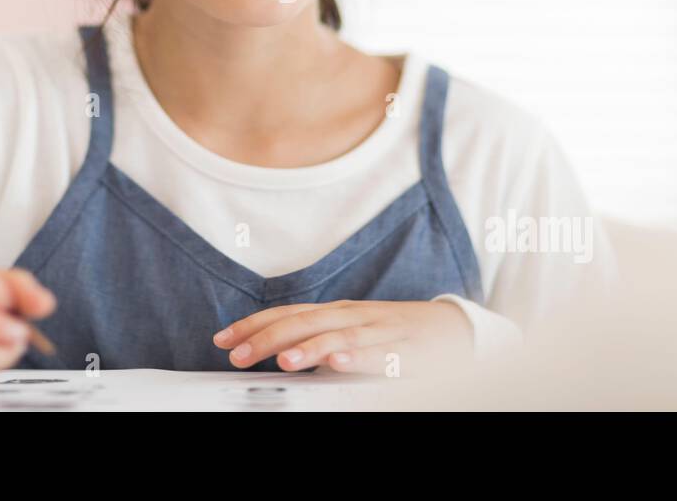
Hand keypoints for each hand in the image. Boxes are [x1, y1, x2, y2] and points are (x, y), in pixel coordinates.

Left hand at [212, 299, 472, 377]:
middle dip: (267, 338)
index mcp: (336, 313)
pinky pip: (382, 355)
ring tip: (283, 360)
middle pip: (304, 323)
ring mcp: (380, 332)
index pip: (287, 314)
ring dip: (309, 348)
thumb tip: (271, 350)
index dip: (253, 325)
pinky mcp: (408, 351)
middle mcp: (353, 317)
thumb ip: (315, 338)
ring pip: (339, 337)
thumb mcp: (349, 332)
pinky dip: (358, 357)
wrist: (455, 329)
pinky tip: (339, 362)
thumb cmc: (395, 333)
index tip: (221, 340)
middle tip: (237, 355)